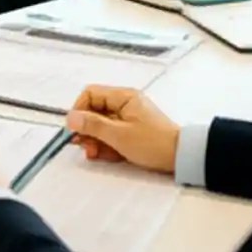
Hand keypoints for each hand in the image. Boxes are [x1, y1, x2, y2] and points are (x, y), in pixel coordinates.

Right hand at [66, 85, 180, 173]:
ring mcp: (128, 118)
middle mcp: (124, 104)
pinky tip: (110, 156)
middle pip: (94, 111)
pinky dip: (107, 146)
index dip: (79, 110)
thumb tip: (70, 118)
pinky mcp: (131, 132)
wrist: (181, 157)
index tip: (75, 129)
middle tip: (86, 147)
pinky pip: (112, 135)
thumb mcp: (118, 135)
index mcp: (123, 97)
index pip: (90, 94)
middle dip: (87, 130)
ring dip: (96, 141)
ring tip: (97, 154)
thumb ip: (92, 125)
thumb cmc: (153, 143)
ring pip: (101, 126)